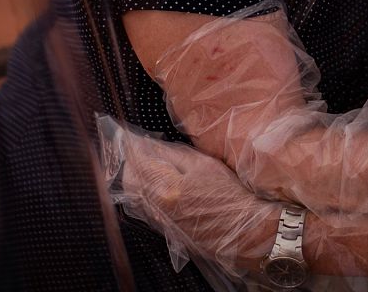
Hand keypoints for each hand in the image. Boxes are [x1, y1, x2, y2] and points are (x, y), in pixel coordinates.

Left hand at [97, 117, 279, 275]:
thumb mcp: (205, 166)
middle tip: (133, 148)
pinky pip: (144, 209)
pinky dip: (143, 193)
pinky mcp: (166, 230)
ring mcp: (159, 220)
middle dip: (128, 162)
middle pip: (128, 180)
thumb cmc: (229, 195)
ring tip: (141, 164)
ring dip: (134, 178)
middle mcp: (156, 207)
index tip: (124, 134)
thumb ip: (174, 155)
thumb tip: (150, 146)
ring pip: (134, 196)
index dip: (129, 146)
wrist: (243, 232)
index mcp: (165, 188)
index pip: (137, 162)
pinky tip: (153, 185)